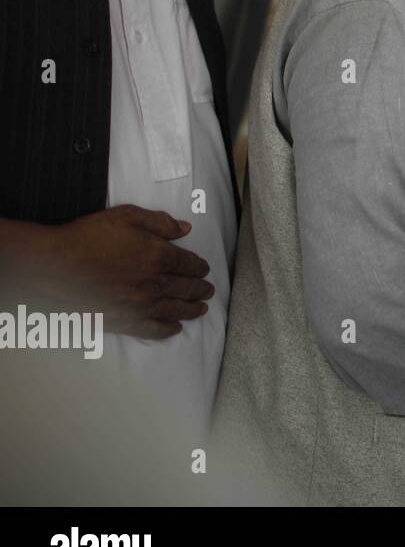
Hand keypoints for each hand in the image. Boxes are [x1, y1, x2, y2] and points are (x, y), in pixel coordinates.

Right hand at [4, 204, 212, 338]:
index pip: (190, 264)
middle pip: (187, 288)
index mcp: (160, 256)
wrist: (54, 267)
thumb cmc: (88, 238)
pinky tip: (175, 327)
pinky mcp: (125, 322)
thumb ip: (160, 222)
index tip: (204, 269)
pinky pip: (155, 330)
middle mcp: (156, 283)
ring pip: (176, 310)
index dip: (200, 267)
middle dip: (201, 289)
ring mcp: (141, 305)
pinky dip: (169, 329)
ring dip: (192, 309)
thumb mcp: (127, 217)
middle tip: (208, 290)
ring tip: (201, 308)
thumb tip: (185, 228)